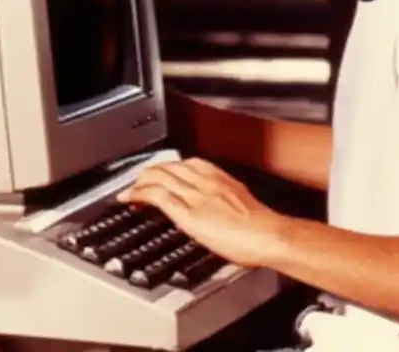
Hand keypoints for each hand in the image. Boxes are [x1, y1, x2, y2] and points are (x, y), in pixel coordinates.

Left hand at [115, 158, 286, 267]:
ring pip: (160, 177)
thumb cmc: (261, 226)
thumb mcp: (241, 204)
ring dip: (140, 181)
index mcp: (220, 178)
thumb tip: (216, 210)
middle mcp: (206, 181)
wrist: (267, 235)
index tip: (163, 173)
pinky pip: (158, 195)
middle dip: (151, 171)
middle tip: (140, 180)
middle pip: (170, 167)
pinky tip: (132, 197)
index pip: (188, 163)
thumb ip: (224, 201)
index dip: (170, 167)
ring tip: (131, 188)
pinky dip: (140, 193)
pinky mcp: (187, 213)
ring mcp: (196, 195)